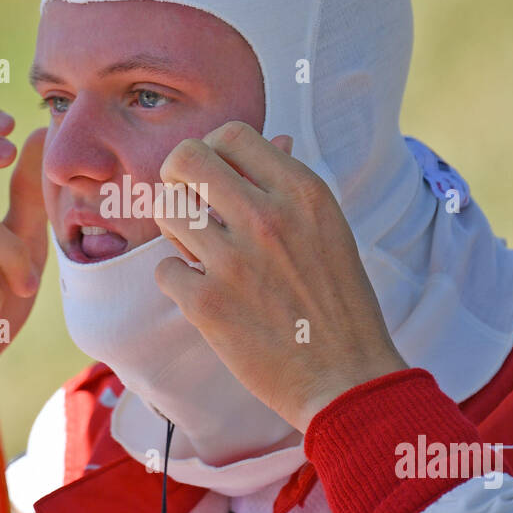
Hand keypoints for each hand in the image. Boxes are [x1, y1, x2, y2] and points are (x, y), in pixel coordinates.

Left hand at [152, 121, 407, 432]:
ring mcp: (234, 259)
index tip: (217, 180)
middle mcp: (267, 216)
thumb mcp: (328, 229)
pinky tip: (208, 296)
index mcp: (302, 191)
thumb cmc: (339, 303)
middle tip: (191, 205)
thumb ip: (290, 186)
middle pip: (185, 158)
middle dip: (178, 178)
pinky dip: (180, 282)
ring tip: (202, 253)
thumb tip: (274, 139)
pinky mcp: (207, 303)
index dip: (214, 153)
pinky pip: (165, 268)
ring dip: (176, 231)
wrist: (347, 378)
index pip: (231, 134)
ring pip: (166, 209)